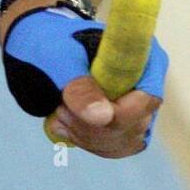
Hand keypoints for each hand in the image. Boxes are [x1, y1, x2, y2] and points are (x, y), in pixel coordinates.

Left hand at [2, 5, 167, 154]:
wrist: (41, 44)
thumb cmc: (53, 41)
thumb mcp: (60, 58)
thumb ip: (80, 85)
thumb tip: (104, 117)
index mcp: (145, 57)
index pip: (147, 99)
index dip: (117, 115)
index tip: (74, 109)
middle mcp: (148, 84)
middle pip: (133, 125)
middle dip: (92, 126)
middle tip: (59, 108)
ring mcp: (139, 107)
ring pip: (123, 142)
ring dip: (86, 136)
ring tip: (58, 114)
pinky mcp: (125, 124)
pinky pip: (113, 147)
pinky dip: (86, 141)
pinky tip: (63, 125)